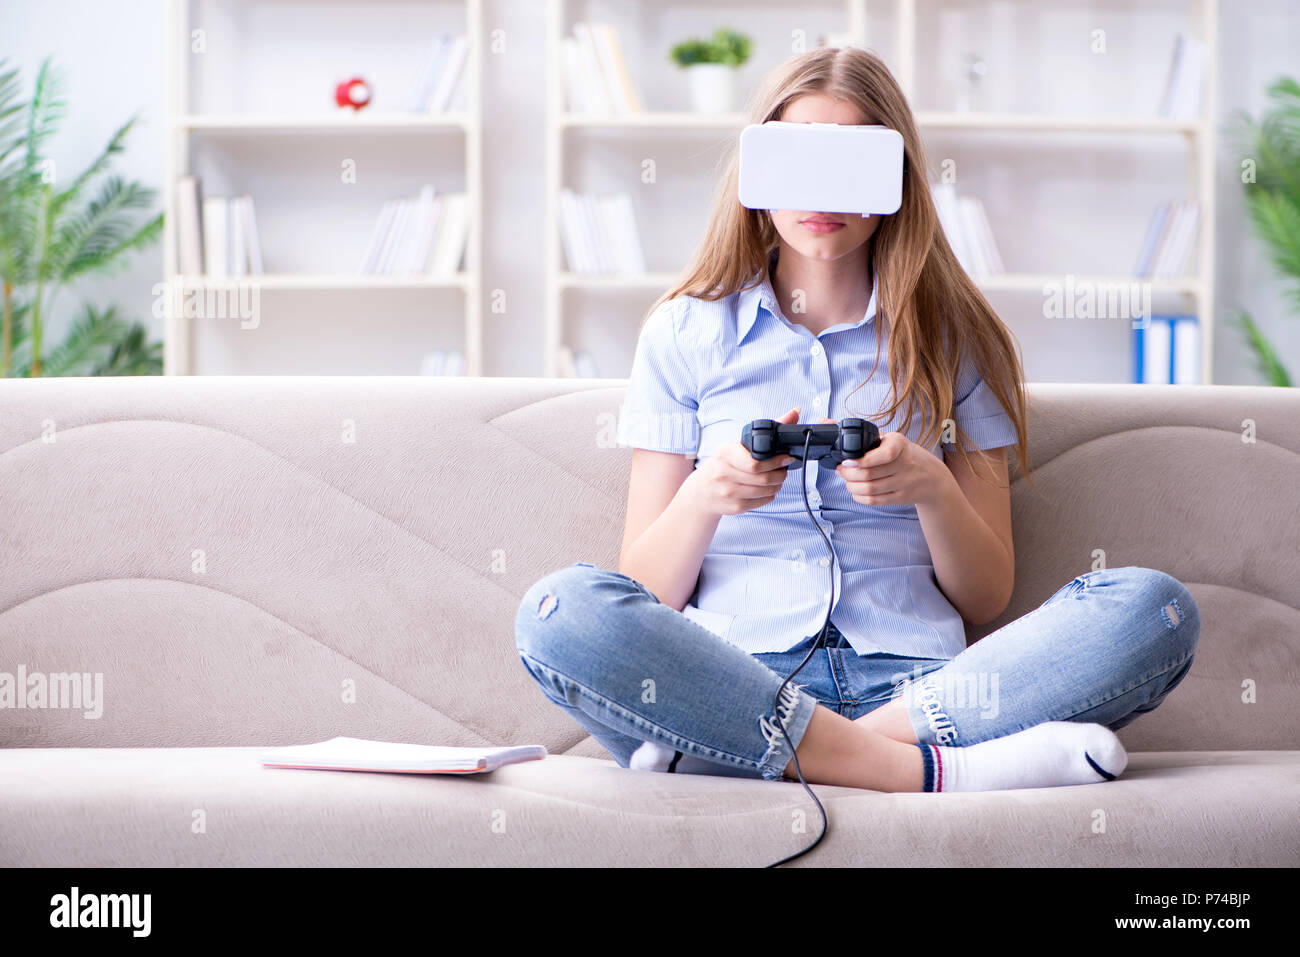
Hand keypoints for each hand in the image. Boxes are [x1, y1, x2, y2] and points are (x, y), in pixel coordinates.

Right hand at [685, 407, 798, 515]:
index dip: (775, 462)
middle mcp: (723, 474)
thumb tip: (795, 412)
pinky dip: (769, 495)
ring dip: (777, 485)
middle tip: (783, 469)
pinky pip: (761, 502)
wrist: (702, 490)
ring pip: (765, 491)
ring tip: (777, 479)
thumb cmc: (724, 464)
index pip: (755, 463)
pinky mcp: (734, 507)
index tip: (786, 458)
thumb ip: (767, 430)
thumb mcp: (737, 445)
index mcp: (725, 454)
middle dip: (780, 474)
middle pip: (764, 479)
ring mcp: (728, 492)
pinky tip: (766, 489)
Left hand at [817, 417, 952, 508]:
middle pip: (870, 475)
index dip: (862, 461)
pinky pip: (875, 501)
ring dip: (852, 486)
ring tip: (847, 480)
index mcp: (900, 445)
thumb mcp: (889, 439)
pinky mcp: (901, 497)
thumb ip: (861, 433)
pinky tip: (855, 491)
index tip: (847, 461)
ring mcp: (904, 483)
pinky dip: (860, 497)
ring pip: (870, 489)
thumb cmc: (903, 454)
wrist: (931, 477)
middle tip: (841, 470)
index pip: (884, 454)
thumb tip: (825, 421)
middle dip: (848, 475)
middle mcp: (904, 464)